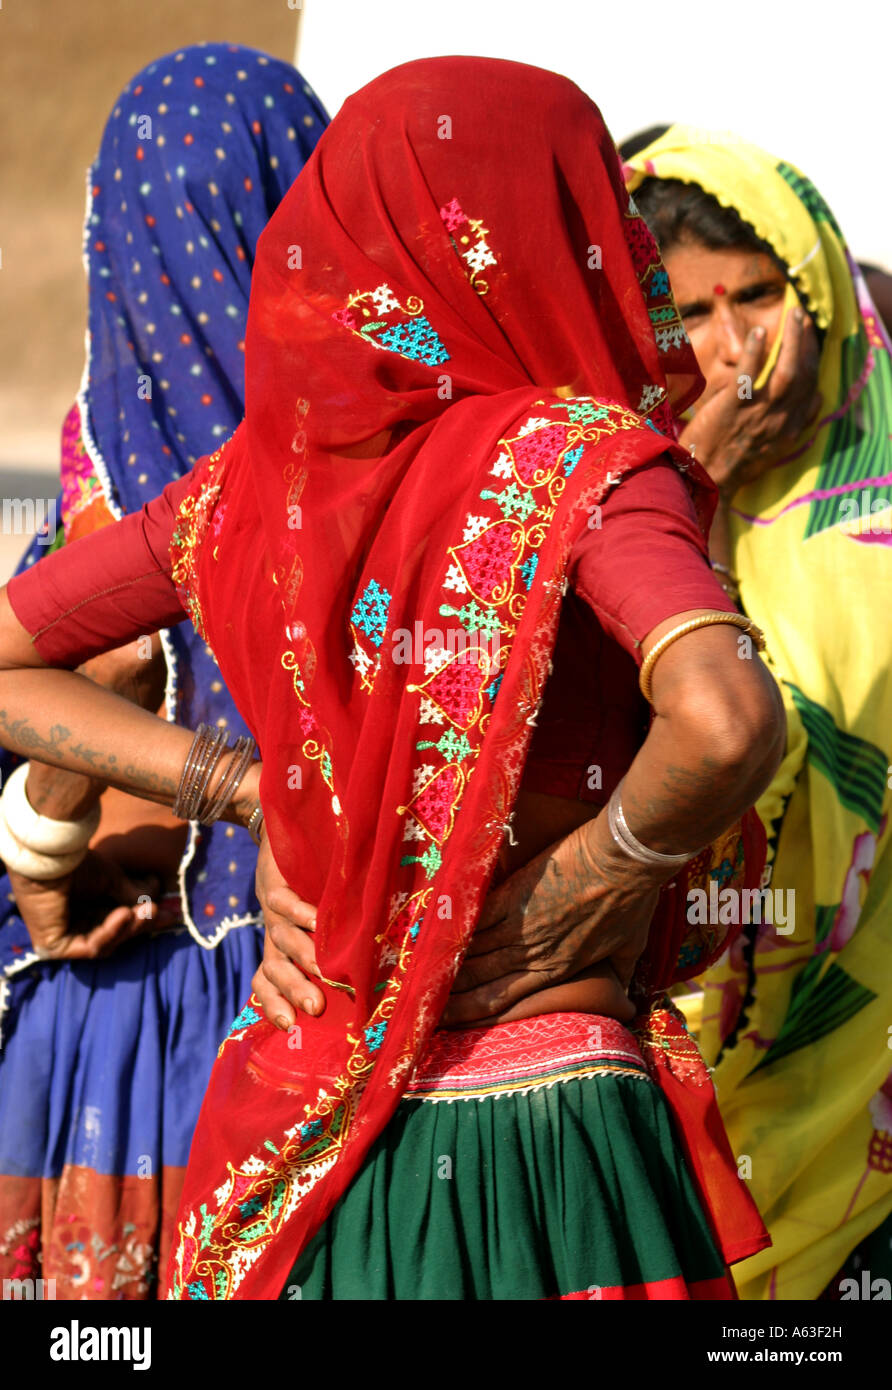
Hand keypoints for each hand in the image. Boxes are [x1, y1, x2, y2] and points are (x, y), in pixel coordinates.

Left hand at [9, 850, 173, 959]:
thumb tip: (158, 894)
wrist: (50, 859)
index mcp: (83, 908)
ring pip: (105, 944)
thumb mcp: (112, 880)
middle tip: (159, 911)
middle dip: (139, 925)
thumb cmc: (75, 864)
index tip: (170, 914)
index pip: (116, 922)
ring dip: (128, 928)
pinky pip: (90, 947)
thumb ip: (132, 894)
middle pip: (114, 936)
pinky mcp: (55, 947)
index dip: (143, 920)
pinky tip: (124, 914)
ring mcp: (63, 938)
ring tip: (146, 910)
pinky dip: (111, 932)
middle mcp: (72, 925)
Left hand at [250, 829, 324, 1030]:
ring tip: (323, 968)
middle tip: (315, 1008)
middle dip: (293, 989)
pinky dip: (299, 912)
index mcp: (281, 944)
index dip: (272, 1002)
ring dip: (301, 954)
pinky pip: (281, 901)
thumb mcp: (323, 913)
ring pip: (279, 938)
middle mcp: (274, 929)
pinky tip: (318, 920)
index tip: (289, 1026)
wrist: (285, 824)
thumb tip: (380, 970)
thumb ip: (340, 939)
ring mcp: (272, 907)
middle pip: (274, 968)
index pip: (265, 980)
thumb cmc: (315, 877)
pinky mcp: (273, 880)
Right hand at [441, 810, 665, 1025]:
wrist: (622, 861)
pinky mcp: (512, 896)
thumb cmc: (632, 901)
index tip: (450, 1021)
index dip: (474, 1012)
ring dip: (446, 966)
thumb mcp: (630, 947)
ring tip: (421, 975)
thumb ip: (619, 973)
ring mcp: (520, 925)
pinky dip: (454, 929)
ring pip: (474, 953)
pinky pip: (476, 919)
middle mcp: (532, 954)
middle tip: (424, 1004)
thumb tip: (625, 997)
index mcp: (558, 969)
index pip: (507, 999)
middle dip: (451, 995)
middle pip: (481, 980)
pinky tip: (433, 937)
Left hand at [680, 308, 820, 494]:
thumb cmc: (736, 462)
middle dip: (807, 341)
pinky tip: (759, 332)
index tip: (812, 336)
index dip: (814, 358)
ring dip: (793, 340)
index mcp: (791, 428)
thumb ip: (797, 423)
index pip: (812, 386)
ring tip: (793, 314)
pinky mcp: (733, 408)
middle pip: (804, 373)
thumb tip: (816, 400)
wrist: (707, 480)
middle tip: (804, 315)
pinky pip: (749, 375)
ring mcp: (758, 412)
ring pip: (786, 370)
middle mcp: (780, 419)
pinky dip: (756, 352)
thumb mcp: (776, 448)